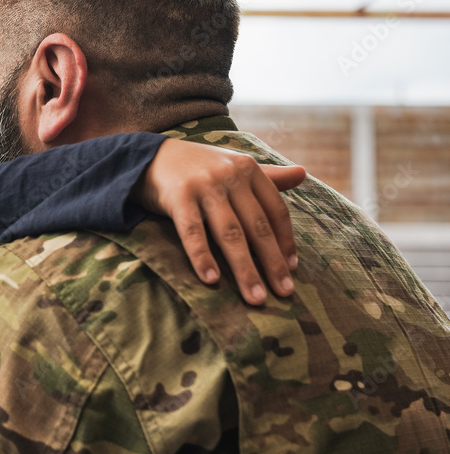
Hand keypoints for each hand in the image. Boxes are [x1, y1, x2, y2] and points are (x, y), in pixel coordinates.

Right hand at [137, 138, 305, 304]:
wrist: (149, 156)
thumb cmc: (198, 166)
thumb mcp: (233, 166)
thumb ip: (268, 175)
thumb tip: (304, 173)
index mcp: (247, 169)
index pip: (275, 210)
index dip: (285, 241)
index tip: (291, 269)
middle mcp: (229, 175)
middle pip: (256, 226)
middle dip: (271, 262)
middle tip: (284, 293)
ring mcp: (203, 186)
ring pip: (229, 233)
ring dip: (244, 269)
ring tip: (255, 297)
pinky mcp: (178, 196)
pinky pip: (193, 232)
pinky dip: (202, 256)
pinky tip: (212, 279)